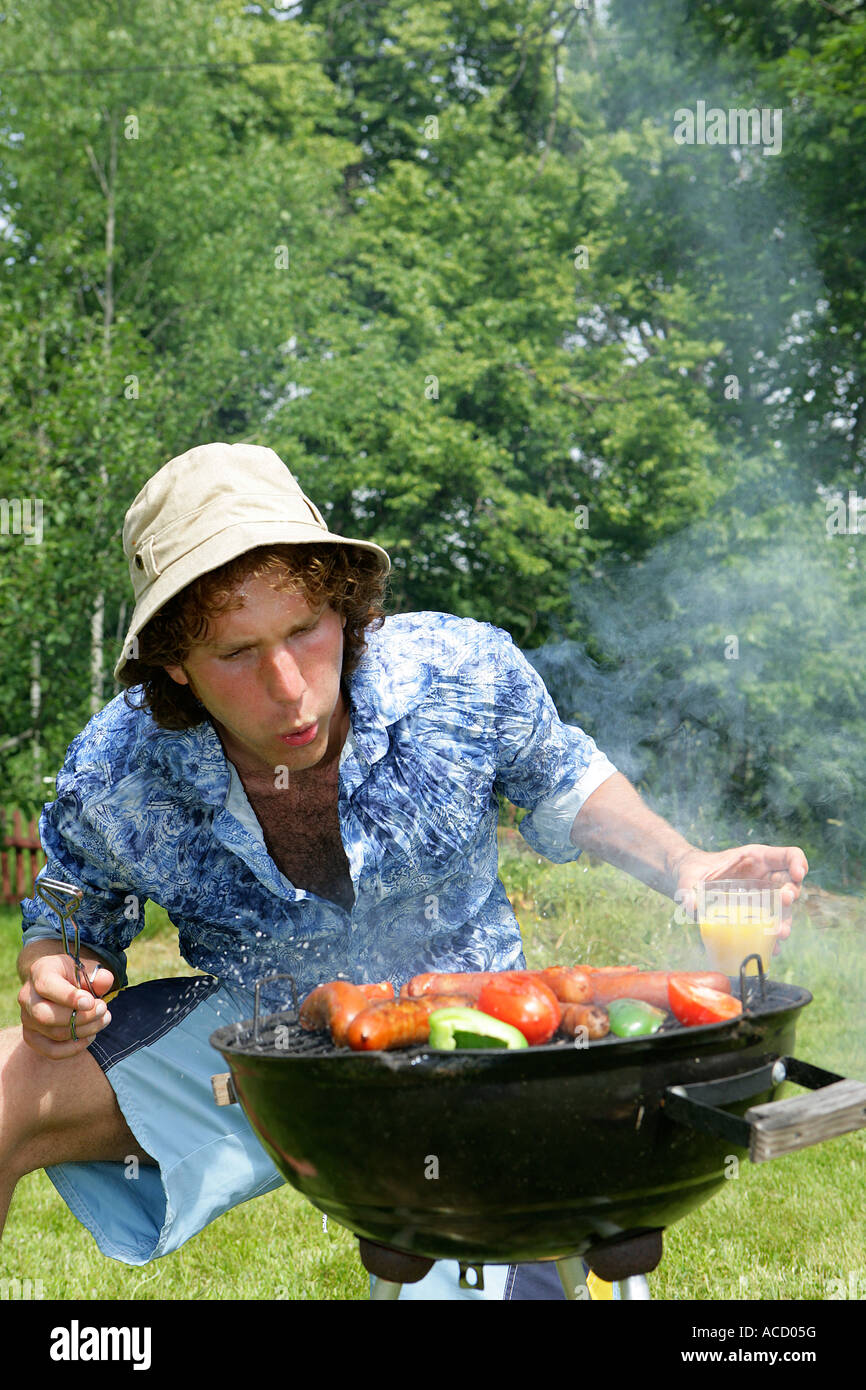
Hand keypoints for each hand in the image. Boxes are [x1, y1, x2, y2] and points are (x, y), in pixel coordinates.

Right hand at [18, 950, 115, 1058]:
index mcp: (39, 972)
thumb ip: (97, 975)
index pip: (47, 986)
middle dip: (80, 1017)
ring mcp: (26, 1019)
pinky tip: (90, 1036)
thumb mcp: (85, 968)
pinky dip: (74, 1048)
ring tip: (104, 1019)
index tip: (91, 1002)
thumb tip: (106, 981)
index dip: (69, 997)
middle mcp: (27, 997)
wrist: (56, 982)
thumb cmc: (73, 975)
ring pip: (53, 1033)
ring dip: (84, 1030)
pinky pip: (51, 1051)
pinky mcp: (31, 1036)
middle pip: (46, 1015)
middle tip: (103, 1009)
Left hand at [671, 844, 808, 940]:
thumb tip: (692, 906)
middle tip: (785, 901)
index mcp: (756, 859)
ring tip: (781, 934)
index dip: (798, 863)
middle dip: (791, 892)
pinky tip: (773, 949)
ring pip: (783, 909)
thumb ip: (689, 890)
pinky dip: (773, 938)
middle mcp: (765, 877)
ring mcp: (763, 897)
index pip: (788, 856)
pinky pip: (771, 926)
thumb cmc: (693, 873)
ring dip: (786, 921)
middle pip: (790, 883)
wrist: (689, 886)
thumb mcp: (690, 877)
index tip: (798, 874)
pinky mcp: (757, 915)